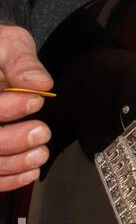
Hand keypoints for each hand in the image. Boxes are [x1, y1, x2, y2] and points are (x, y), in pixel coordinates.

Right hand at [0, 25, 52, 190]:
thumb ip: (21, 62)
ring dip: (12, 163)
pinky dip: (7, 179)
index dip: (5, 108)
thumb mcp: (9, 45)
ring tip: (40, 152)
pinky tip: (30, 171)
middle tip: (42, 131)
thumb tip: (39, 83)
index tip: (35, 101)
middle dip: (10, 141)